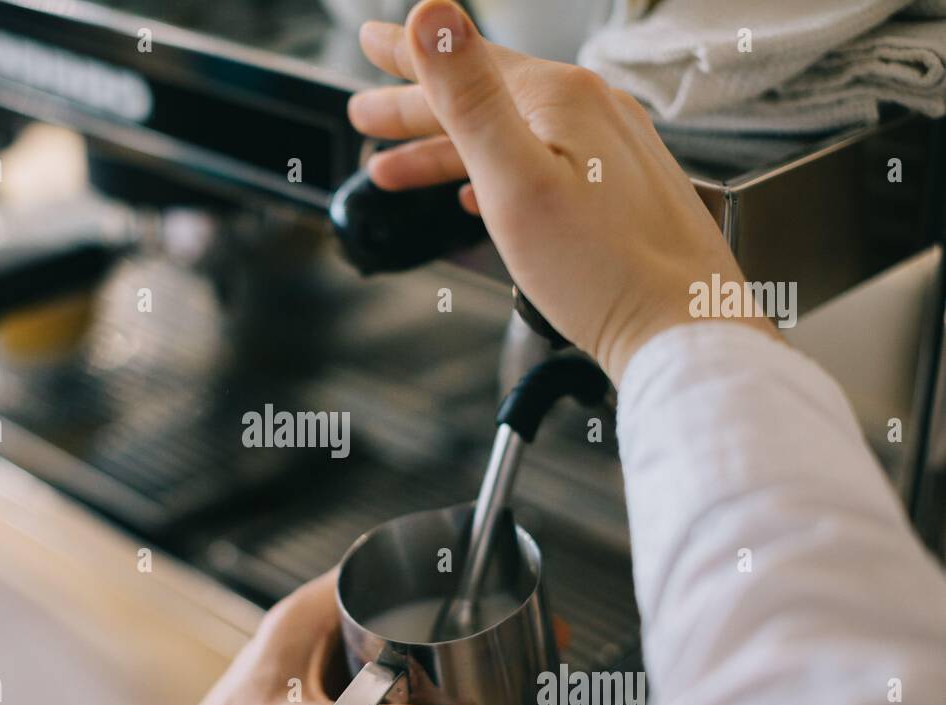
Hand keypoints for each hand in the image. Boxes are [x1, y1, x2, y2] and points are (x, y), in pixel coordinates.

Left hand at [185, 571, 490, 704]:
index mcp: (311, 615)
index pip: (386, 569)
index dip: (435, 578)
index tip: (485, 599)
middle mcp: (325, 639)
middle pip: (410, 622)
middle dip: (454, 644)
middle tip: (497, 664)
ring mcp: (337, 680)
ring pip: (412, 668)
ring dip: (444, 690)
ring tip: (487, 701)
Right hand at [348, 0, 779, 380]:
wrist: (682, 329)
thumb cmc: (604, 271)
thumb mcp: (516, 180)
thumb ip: (469, 96)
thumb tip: (434, 17)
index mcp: (563, 100)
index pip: (466, 60)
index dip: (409, 54)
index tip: (371, 44)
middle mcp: (594, 112)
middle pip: (485, 98)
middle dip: (416, 109)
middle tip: (367, 116)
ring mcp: (613, 149)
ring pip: (510, 135)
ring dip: (447, 150)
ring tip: (400, 171)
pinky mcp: (621, 189)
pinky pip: (539, 164)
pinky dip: (491, 173)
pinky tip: (475, 196)